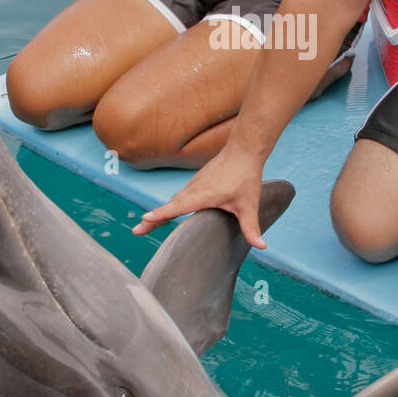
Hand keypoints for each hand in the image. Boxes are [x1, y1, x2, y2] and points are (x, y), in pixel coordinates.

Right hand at [131, 145, 264, 246]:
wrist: (242, 151)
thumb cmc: (245, 176)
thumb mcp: (249, 204)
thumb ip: (251, 227)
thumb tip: (261, 245)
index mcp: (203, 195)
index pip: (178, 206)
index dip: (162, 214)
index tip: (146, 219)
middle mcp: (193, 189)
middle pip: (169, 206)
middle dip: (152, 219)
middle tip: (137, 231)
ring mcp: (193, 185)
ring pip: (173, 201)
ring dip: (158, 213)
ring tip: (144, 226)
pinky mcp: (195, 184)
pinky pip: (178, 197)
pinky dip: (168, 207)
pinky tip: (165, 215)